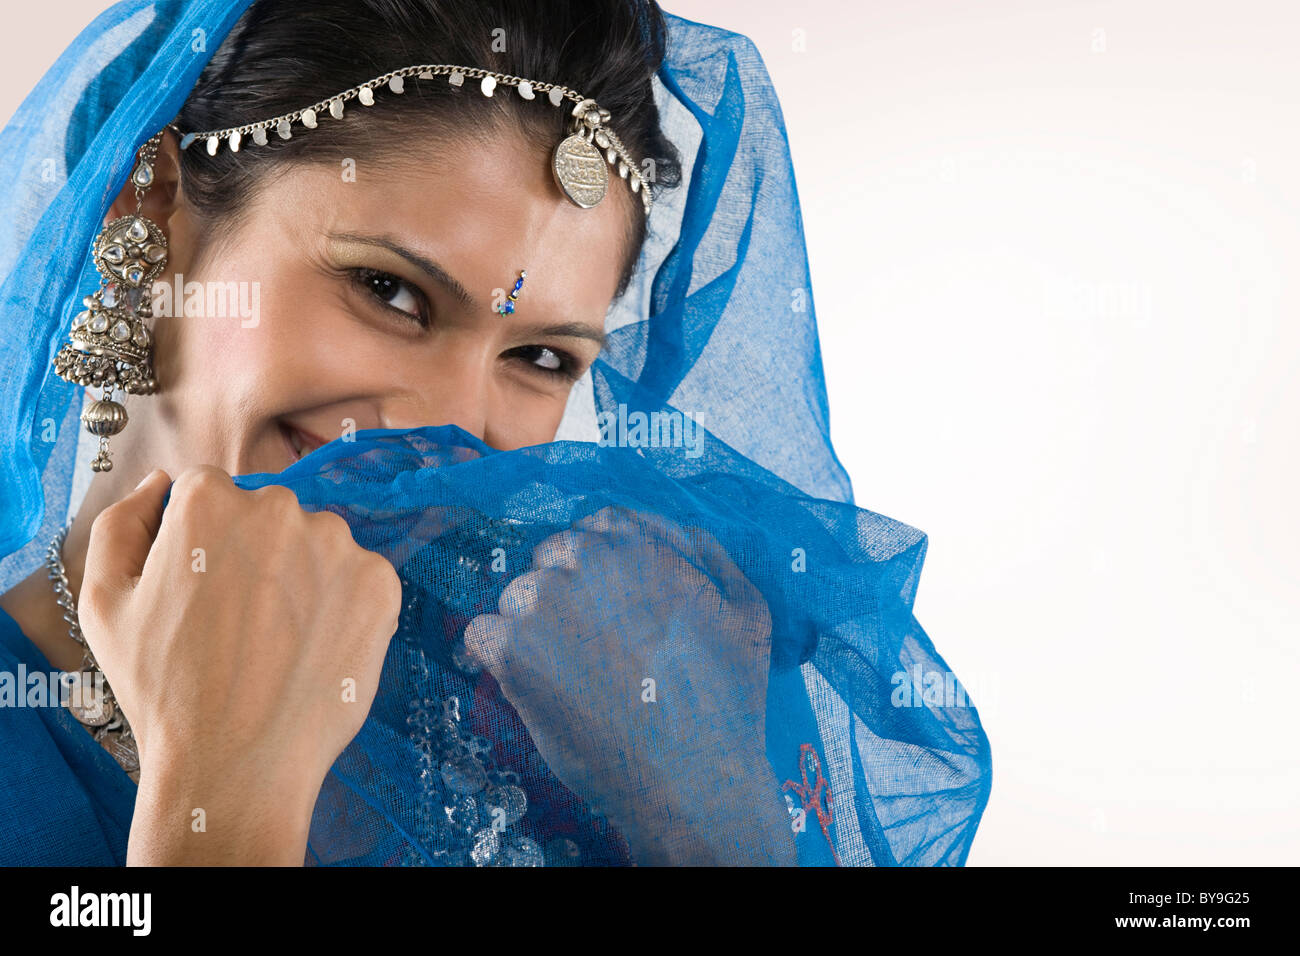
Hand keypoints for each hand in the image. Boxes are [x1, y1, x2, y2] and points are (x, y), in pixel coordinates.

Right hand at [78, 466, 401, 864]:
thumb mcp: (103, 600)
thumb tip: (160, 483)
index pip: (211, 494)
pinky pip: (359, 580)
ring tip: (276, 644)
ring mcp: (338, 545)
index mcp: (210, 499)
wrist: (235, 765)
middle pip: (268, 516)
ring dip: (302, 579)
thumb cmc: (162, 687)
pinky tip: (313, 650)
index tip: (202, 591)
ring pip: (317, 547)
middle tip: (237, 625)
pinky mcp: (380, 583)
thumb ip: (122, 523)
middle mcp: (280, 507)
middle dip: (255, 556)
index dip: (202, 545)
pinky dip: (342, 607)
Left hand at [464, 506, 795, 864]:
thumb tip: (674, 532)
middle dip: (564, 593)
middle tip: (589, 646)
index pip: (595, 528)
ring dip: (532, 625)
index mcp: (639, 547)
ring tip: (568, 674)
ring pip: (516, 595)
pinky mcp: (512, 651)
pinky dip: (497, 656)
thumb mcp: (747, 610)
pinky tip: (533, 685)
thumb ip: (709, 556)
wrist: (694, 780)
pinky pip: (482, 634)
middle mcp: (587, 563)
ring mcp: (543, 604)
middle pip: (552, 558)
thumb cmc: (727, 700)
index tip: (608, 603)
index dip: (598, 567)